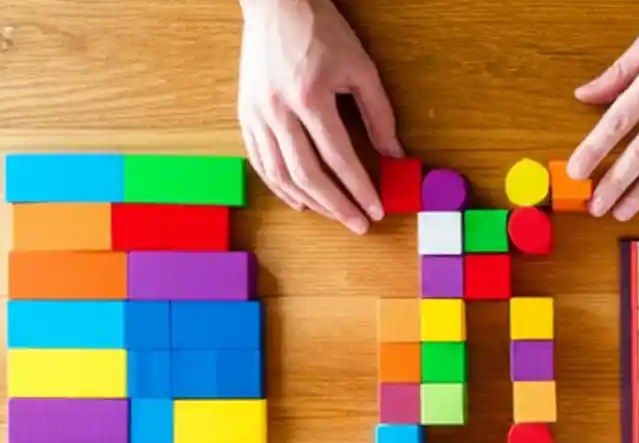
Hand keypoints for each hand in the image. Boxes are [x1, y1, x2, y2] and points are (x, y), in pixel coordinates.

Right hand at [237, 0, 402, 233]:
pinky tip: (298, 200)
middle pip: (308, 174)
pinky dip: (278, 185)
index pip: (339, 158)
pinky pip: (259, 160)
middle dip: (337, 206)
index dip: (359, 189)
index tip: (376, 210)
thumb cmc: (322, 32)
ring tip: (333, 215)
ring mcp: (256, 114)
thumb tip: (393, 154)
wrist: (276, 4)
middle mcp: (279, 110)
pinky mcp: (244, 113)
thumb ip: (379, 114)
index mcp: (310, 97)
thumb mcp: (361, 68)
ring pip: (280, 173)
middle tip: (359, 225)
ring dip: (309, 201)